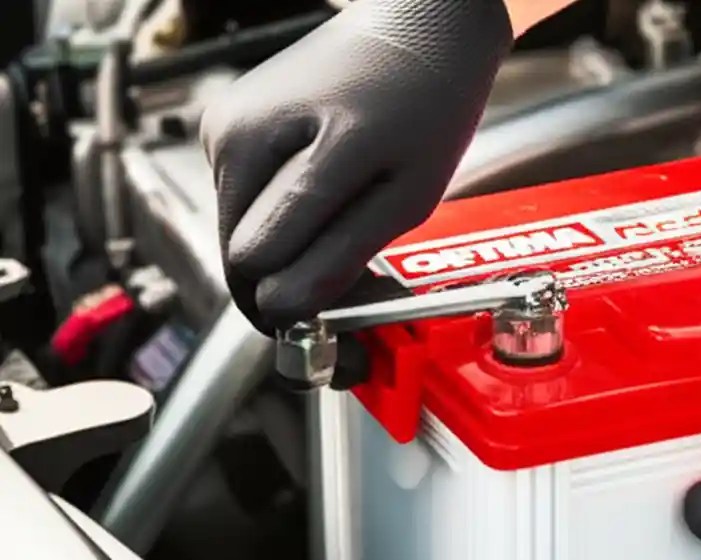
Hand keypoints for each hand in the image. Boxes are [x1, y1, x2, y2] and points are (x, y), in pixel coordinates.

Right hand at [199, 0, 512, 331]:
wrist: (421, 25)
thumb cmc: (428, 99)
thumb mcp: (407, 193)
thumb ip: (343, 253)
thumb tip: (285, 307)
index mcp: (289, 146)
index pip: (257, 263)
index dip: (291, 311)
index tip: (335, 338)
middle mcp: (237, 133)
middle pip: (237, 255)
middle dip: (286, 286)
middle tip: (348, 298)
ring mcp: (223, 126)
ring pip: (235, 233)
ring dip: (283, 253)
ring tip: (345, 237)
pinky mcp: (225, 125)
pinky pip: (242, 202)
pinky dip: (278, 219)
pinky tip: (325, 204)